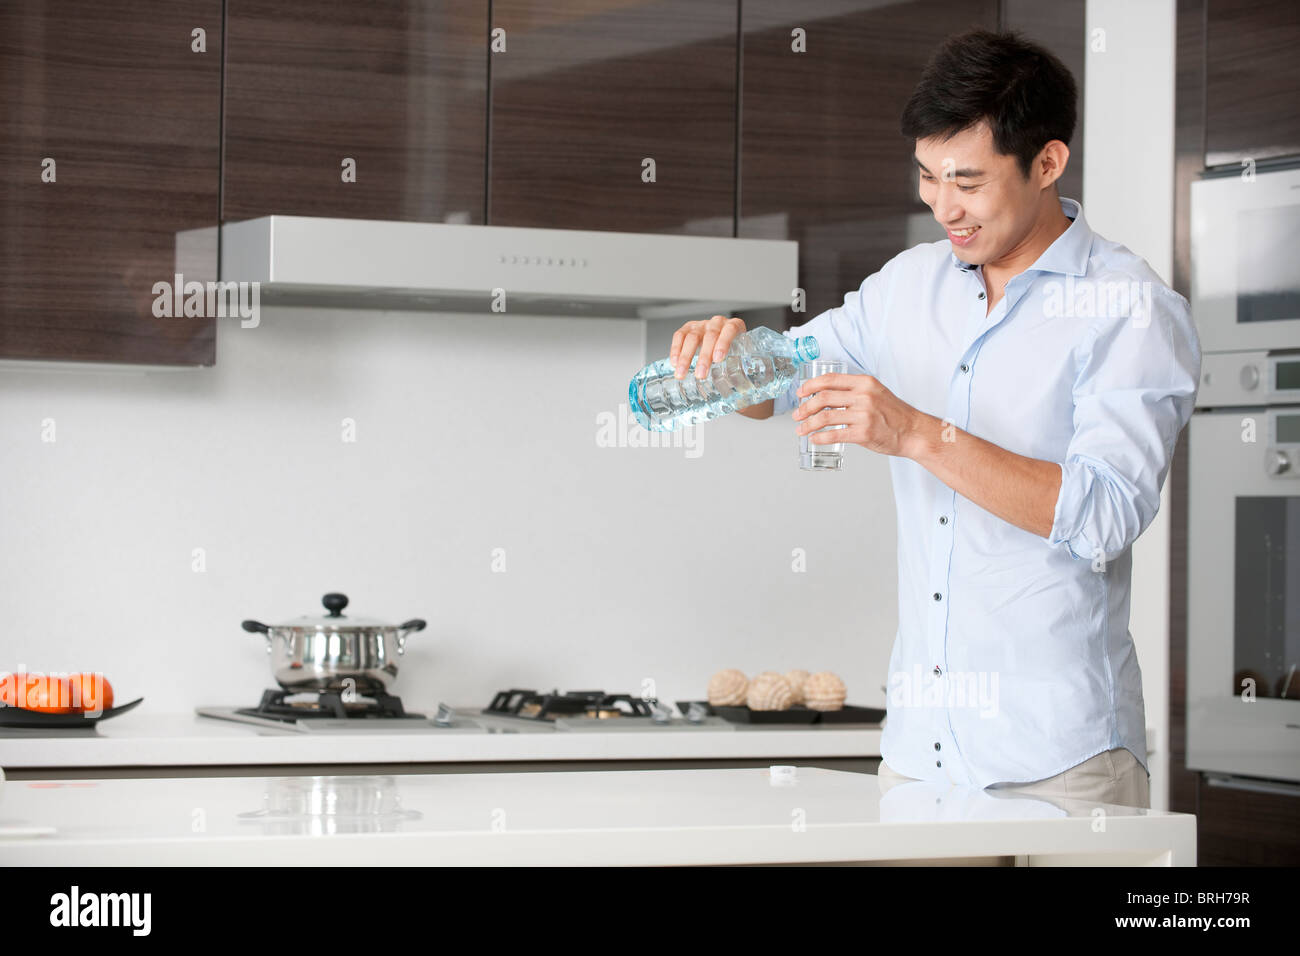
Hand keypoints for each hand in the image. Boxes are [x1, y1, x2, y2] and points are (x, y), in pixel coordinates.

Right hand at [669, 315, 746, 379]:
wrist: (724, 343)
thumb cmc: (734, 352)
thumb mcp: (742, 358)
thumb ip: (744, 372)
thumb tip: (745, 398)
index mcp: (735, 326)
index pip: (730, 330)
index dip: (724, 343)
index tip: (718, 359)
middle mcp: (717, 323)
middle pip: (710, 336)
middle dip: (704, 357)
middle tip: (701, 375)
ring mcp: (701, 325)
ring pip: (692, 337)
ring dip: (686, 357)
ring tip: (682, 374)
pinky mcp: (688, 328)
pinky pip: (679, 336)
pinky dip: (675, 350)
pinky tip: (674, 363)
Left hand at [792, 373, 924, 458]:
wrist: (913, 431)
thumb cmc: (893, 414)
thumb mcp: (875, 392)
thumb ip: (853, 391)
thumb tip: (825, 396)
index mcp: (864, 382)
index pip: (829, 380)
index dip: (810, 386)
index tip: (800, 393)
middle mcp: (863, 396)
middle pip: (823, 398)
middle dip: (805, 407)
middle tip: (797, 414)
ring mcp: (864, 415)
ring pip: (825, 417)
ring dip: (808, 424)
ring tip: (801, 429)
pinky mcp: (864, 433)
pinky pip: (834, 434)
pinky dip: (820, 437)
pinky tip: (814, 439)